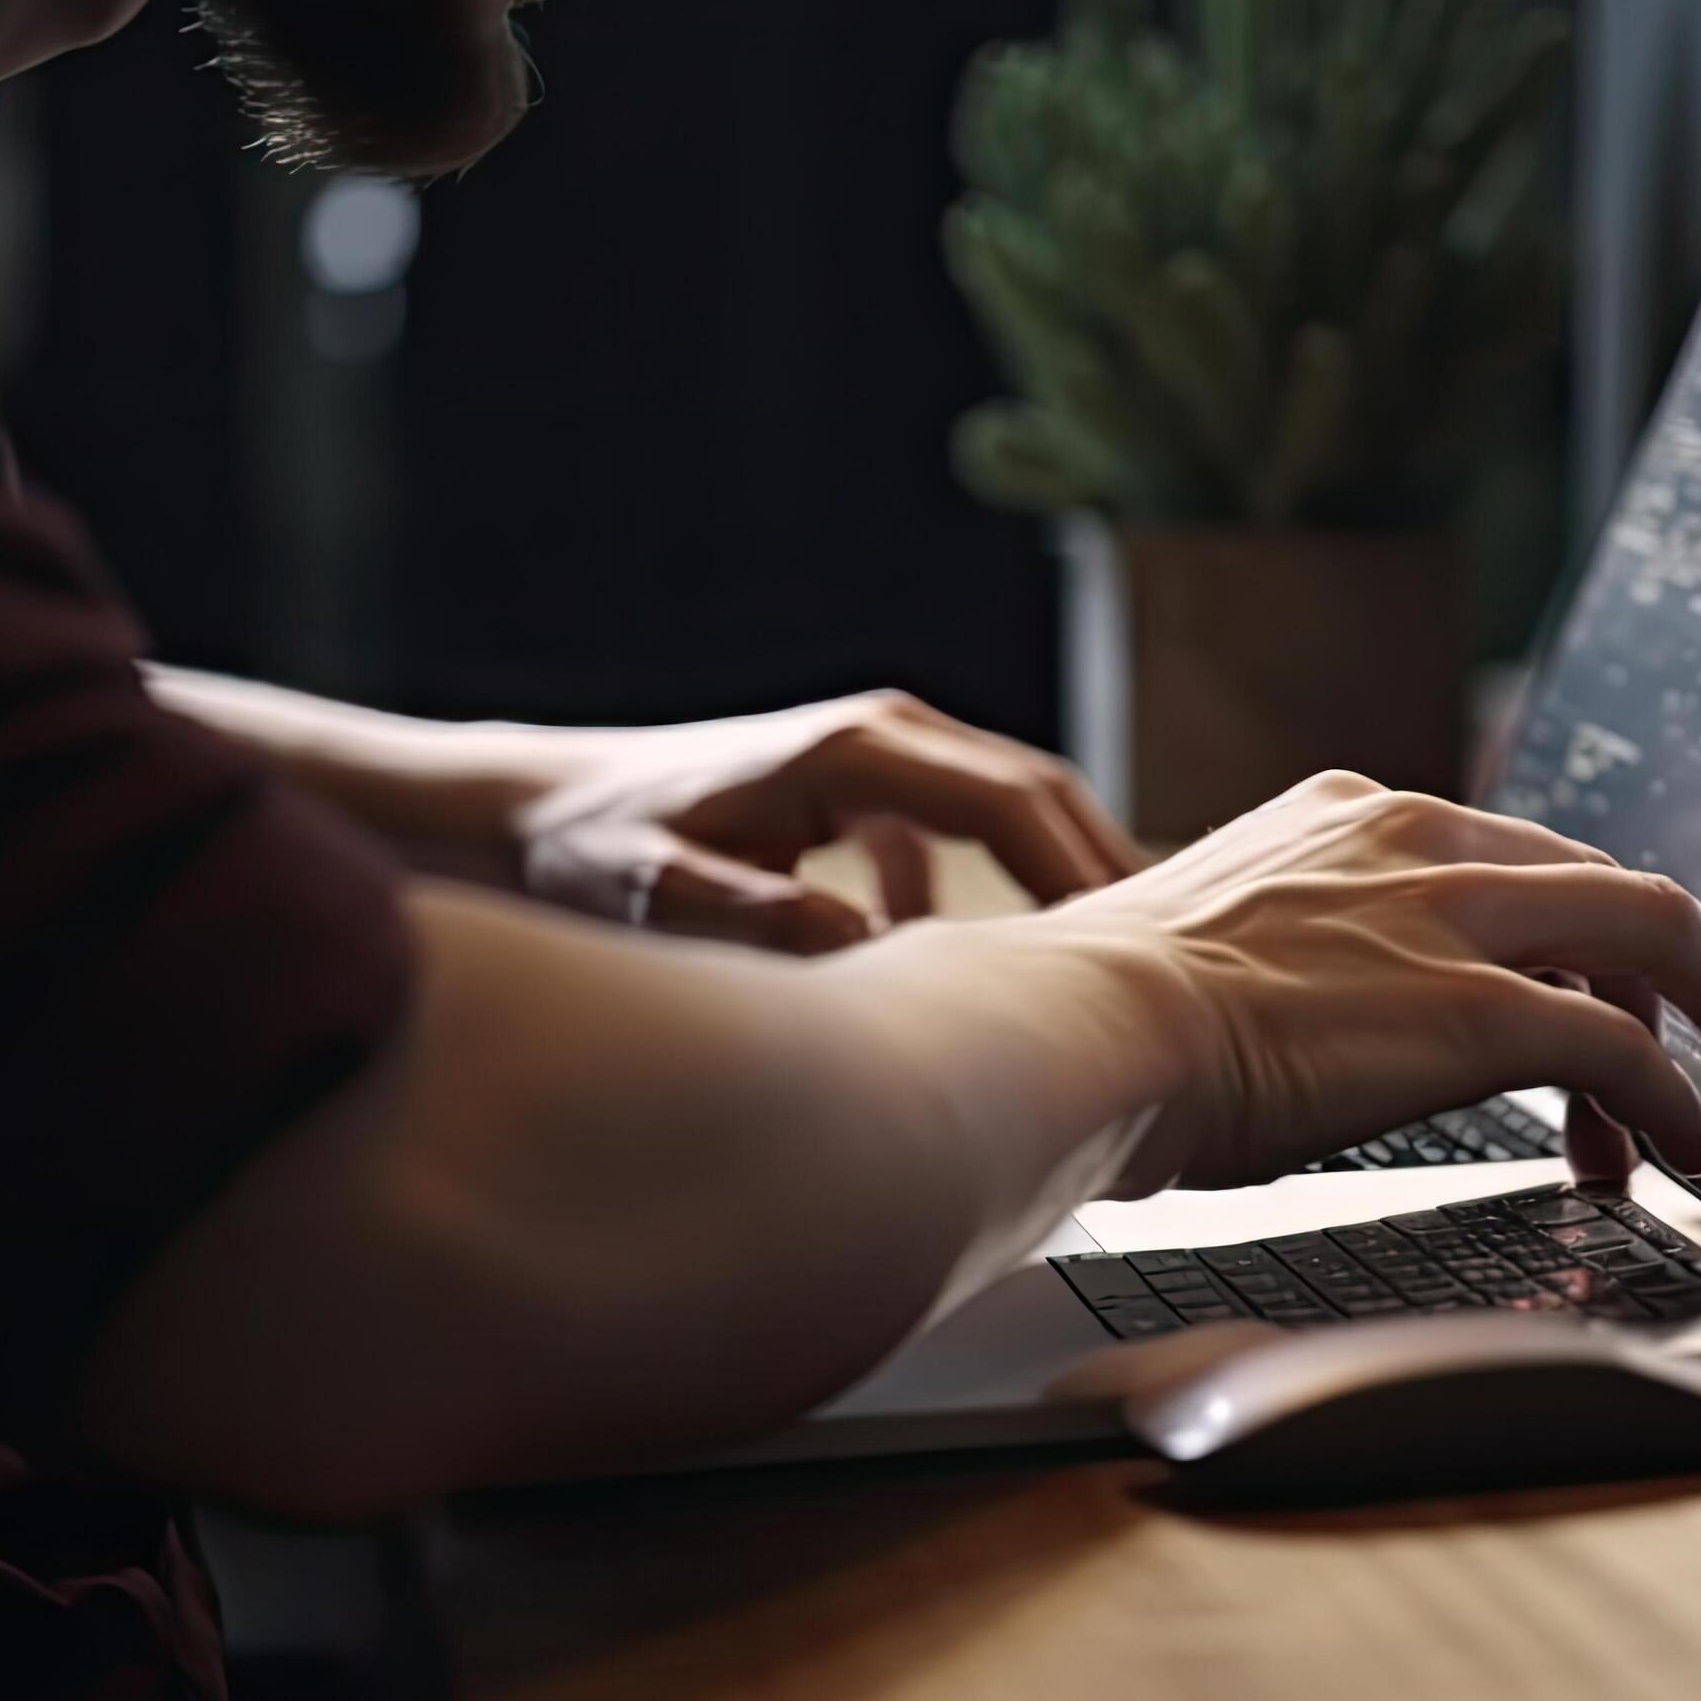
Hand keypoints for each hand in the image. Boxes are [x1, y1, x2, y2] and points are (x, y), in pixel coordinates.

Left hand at [515, 691, 1142, 950]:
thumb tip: (871, 948)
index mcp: (853, 750)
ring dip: (1059, 875)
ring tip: (1105, 967)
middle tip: (1162, 964)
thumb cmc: (595, 850)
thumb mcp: (661, 893)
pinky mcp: (866, 784)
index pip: (1007, 804)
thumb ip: (759, 919)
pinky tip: (978, 964)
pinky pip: (963, 830)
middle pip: (1034, 791)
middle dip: (1100, 871)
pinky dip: (995, 886)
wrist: (539, 810)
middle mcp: (882, 732)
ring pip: (1010, 805)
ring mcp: (878, 751)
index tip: (1122, 954)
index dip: (1075, 876)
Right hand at [1059, 771, 1700, 1192]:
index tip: (1579, 989)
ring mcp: (1457, 919)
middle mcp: (1419, 840)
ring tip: (1689, 1119)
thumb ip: (1276, 951)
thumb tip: (1260, 1016)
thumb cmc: (1104, 1013)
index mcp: (1349, 816)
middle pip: (1598, 884)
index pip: (1505, 855)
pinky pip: (1623, 1049)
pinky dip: (1668, 1100)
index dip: (1563, 933)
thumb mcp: (1210, 938)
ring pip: (1645, 937)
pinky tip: (1674, 1150)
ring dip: (1685, 1031)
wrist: (1084, 1031)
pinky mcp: (1484, 1010)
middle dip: (1656, 973)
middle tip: (1677, 1051)